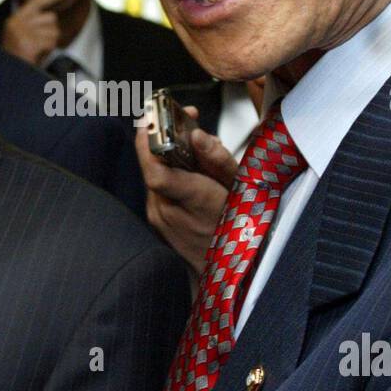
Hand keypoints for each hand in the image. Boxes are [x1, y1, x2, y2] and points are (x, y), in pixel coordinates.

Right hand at [1, 0, 68, 65]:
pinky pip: (51, 42)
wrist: (11, 77)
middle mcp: (16, 23)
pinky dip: (48, 51)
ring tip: (36, 52)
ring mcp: (22, 33)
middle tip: (38, 46)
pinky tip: (37, 56)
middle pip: (51, 18)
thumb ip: (33, 23)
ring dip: (50, 43)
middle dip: (51, 32)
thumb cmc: (20, 59)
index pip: (36, 2)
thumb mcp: (23, 37)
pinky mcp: (29, 44)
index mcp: (14, 20)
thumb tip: (53, 14)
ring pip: (54, 31)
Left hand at [136, 105, 236, 274]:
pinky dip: (167, 172)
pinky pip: (156, 188)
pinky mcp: (155, 220)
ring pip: (153, 175)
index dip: (150, 141)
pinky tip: (185, 168)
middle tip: (176, 119)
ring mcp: (158, 218)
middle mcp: (167, 212)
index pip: (156, 170)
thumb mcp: (240, 189)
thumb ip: (218, 160)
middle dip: (161, 138)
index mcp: (191, 203)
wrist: (230, 271)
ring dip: (166, 154)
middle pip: (152, 166)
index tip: (153, 118)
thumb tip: (197, 135)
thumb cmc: (241, 229)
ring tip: (186, 141)